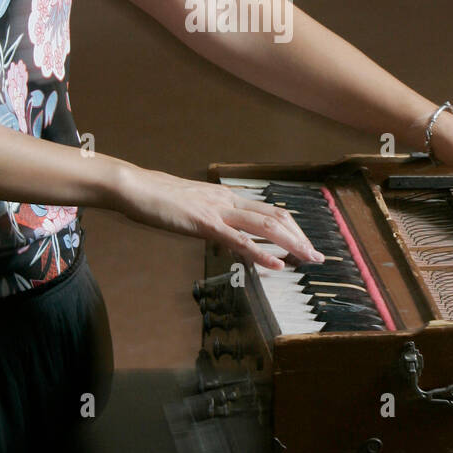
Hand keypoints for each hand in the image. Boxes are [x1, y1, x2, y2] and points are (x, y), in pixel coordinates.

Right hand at [109, 162, 326, 269]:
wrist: (134, 187)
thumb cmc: (156, 198)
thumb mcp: (189, 210)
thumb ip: (209, 221)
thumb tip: (220, 235)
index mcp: (225, 197)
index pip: (268, 211)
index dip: (292, 227)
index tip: (306, 244)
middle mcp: (227, 200)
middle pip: (275, 217)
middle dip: (300, 237)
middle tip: (318, 257)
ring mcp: (217, 211)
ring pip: (264, 226)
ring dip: (291, 244)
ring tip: (309, 260)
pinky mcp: (204, 223)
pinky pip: (238, 240)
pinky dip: (261, 253)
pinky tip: (276, 266)